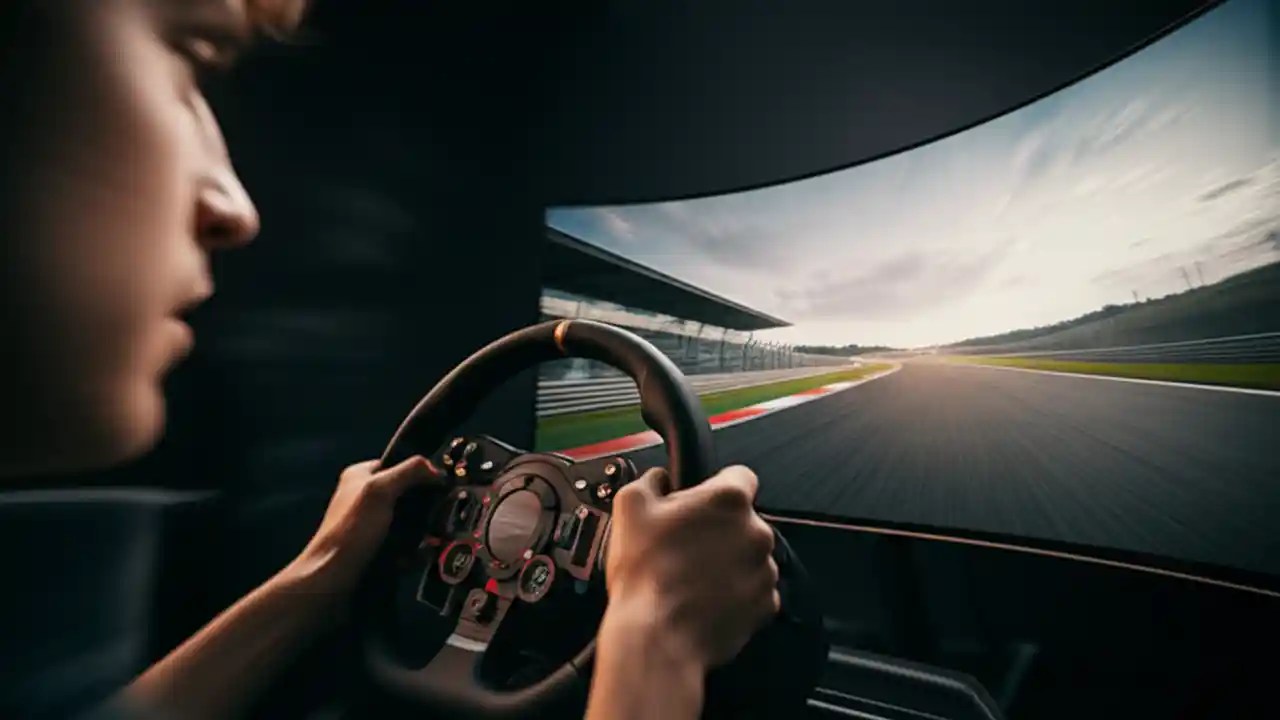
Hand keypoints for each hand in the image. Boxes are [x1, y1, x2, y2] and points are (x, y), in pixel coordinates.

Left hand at [289, 455, 444, 611]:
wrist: (331, 578)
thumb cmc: (353, 529)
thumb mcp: (380, 491)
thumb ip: (409, 472)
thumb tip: (436, 470)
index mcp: (360, 475)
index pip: (398, 464)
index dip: (420, 473)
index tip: (441, 487)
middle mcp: (364, 496)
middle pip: (407, 494)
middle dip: (425, 508)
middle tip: (440, 518)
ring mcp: (369, 523)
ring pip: (408, 521)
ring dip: (421, 532)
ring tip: (431, 541)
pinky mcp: (375, 547)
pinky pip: (403, 543)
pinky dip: (412, 550)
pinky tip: (418, 557)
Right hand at [601, 465, 779, 672]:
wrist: (657, 636)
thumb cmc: (645, 573)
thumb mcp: (630, 508)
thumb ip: (649, 481)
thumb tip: (659, 479)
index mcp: (728, 500)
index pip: (739, 476)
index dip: (715, 487)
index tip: (700, 503)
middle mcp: (756, 532)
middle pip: (742, 520)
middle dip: (718, 530)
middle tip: (684, 546)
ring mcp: (765, 570)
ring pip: (748, 556)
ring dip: (727, 562)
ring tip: (691, 577)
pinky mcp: (766, 605)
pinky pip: (753, 590)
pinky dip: (734, 593)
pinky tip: (705, 599)